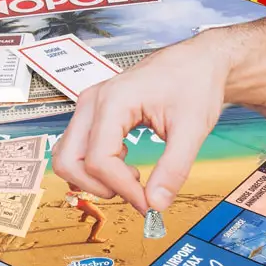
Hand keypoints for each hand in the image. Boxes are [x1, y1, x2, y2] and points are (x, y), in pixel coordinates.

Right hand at [52, 37, 233, 212]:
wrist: (198, 61)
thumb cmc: (194, 83)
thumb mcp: (192, 128)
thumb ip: (173, 169)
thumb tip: (156, 204)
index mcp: (113, 101)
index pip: (99, 161)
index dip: (123, 190)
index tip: (150, 204)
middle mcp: (94, 102)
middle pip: (69, 161)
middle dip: (99, 187)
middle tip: (136, 195)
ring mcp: (91, 106)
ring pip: (67, 156)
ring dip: (92, 179)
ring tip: (130, 177)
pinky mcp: (95, 112)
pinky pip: (78, 147)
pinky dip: (93, 166)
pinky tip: (125, 163)